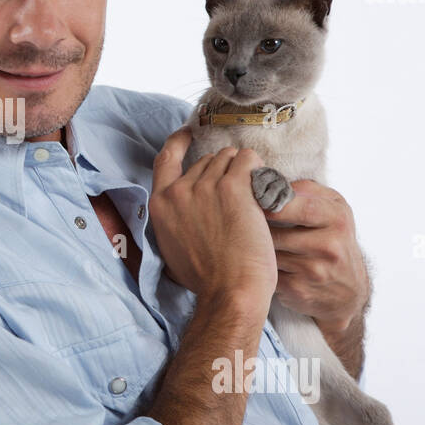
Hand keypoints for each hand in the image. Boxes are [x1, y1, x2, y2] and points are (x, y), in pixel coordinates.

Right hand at [150, 126, 277, 305]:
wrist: (229, 291)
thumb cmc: (206, 279)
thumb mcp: (172, 247)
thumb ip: (175, 219)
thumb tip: (188, 210)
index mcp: (160, 204)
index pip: (165, 159)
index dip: (179, 142)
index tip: (189, 133)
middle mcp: (179, 190)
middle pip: (208, 160)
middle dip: (225, 172)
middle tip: (241, 198)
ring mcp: (205, 186)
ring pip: (230, 157)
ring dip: (244, 171)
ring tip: (254, 198)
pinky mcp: (234, 186)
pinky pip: (250, 160)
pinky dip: (260, 170)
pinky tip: (264, 191)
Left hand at [264, 180, 369, 336]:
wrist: (349, 290)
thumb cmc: (332, 238)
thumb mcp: (332, 209)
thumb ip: (305, 190)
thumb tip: (270, 182)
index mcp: (337, 218)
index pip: (299, 206)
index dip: (270, 203)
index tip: (252, 200)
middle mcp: (330, 246)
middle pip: (278, 233)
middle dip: (257, 229)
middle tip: (241, 223)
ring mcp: (315, 271)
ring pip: (268, 253)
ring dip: (255, 248)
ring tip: (250, 243)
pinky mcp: (299, 290)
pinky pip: (267, 272)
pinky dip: (260, 266)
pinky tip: (259, 264)